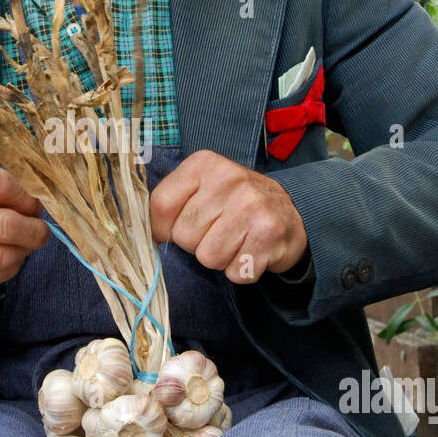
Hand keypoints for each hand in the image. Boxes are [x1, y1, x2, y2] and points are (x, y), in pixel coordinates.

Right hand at [0, 165, 49, 293]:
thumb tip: (20, 193)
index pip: (0, 187)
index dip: (26, 194)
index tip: (33, 200)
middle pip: (8, 225)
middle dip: (35, 227)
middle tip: (40, 225)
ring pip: (5, 256)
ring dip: (25, 250)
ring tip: (24, 241)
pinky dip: (8, 267)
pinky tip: (6, 256)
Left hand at [149, 149, 308, 283]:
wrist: (293, 212)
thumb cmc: (235, 204)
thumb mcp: (202, 188)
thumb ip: (171, 204)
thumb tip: (144, 236)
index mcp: (204, 164)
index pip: (160, 206)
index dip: (164, 228)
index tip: (181, 226)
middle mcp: (229, 178)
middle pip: (183, 236)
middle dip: (197, 243)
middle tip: (220, 231)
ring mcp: (252, 206)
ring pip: (208, 257)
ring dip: (221, 259)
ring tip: (237, 240)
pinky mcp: (270, 234)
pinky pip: (235, 272)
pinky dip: (242, 270)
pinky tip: (252, 251)